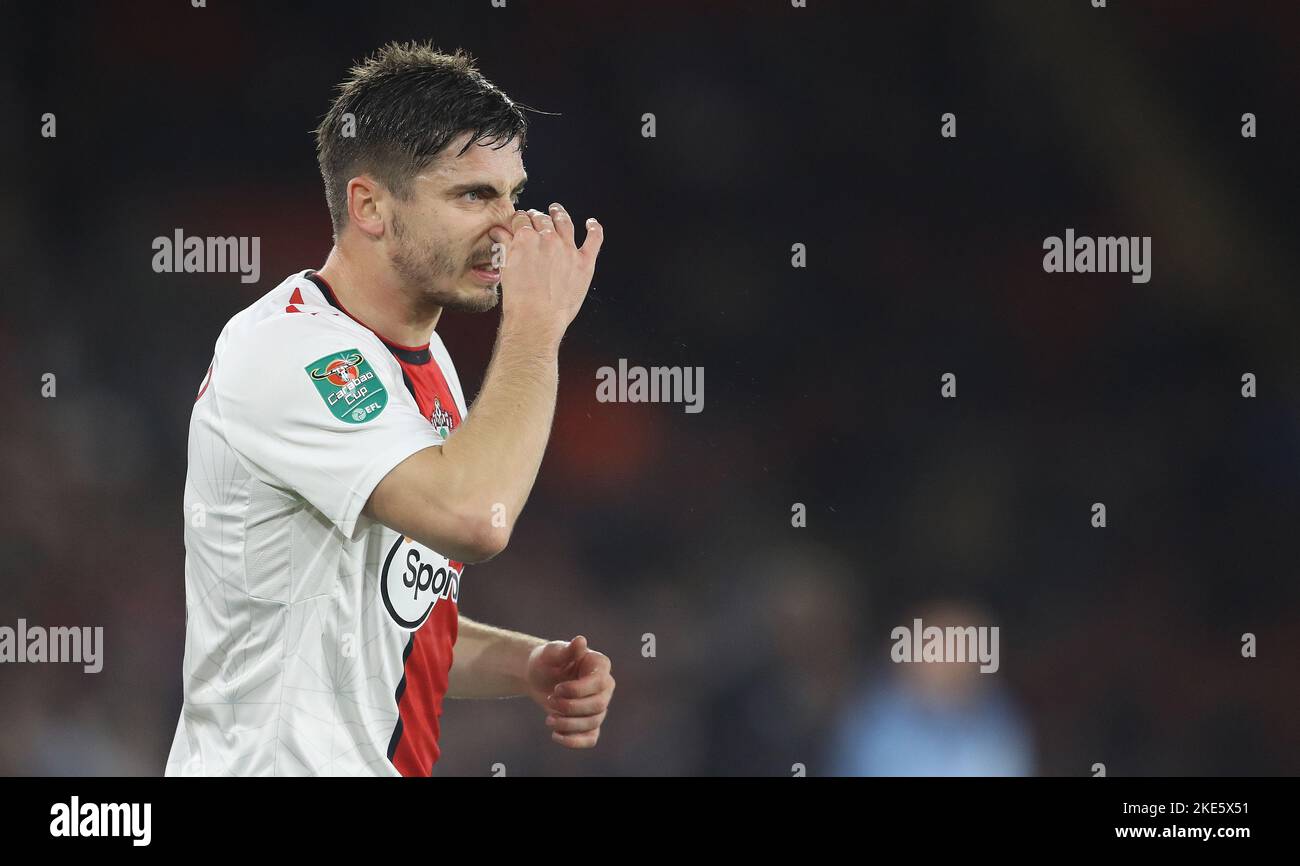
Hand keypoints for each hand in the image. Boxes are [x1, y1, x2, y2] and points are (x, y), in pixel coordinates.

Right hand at [488, 204, 602, 344]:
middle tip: (535, 216)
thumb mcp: (506, 267)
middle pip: (542, 219)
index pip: (521, 219)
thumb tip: (498, 231)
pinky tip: (592, 223)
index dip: (519, 219)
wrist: (537, 319)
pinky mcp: (585, 262)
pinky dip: (594, 228)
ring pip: (565, 222)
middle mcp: (548, 238)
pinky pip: (593, 239)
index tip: (520, 221)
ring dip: (560, 213)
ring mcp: (568, 249)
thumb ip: (504, 244)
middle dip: (536, 216)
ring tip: (557, 210)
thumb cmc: (518, 299)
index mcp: (526, 238)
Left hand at [524, 635, 614, 748]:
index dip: (577, 691)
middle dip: (571, 708)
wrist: (538, 677)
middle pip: (598, 706)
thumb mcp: (551, 653)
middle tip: (550, 701)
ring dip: (568, 725)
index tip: (556, 689)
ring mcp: (599, 706)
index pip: (598, 684)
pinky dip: (574, 741)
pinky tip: (556, 735)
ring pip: (592, 724)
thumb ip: (565, 650)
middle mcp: (605, 687)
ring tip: (548, 719)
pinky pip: (590, 738)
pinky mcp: (590, 723)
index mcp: (600, 666)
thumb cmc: (546, 661)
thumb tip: (580, 641)